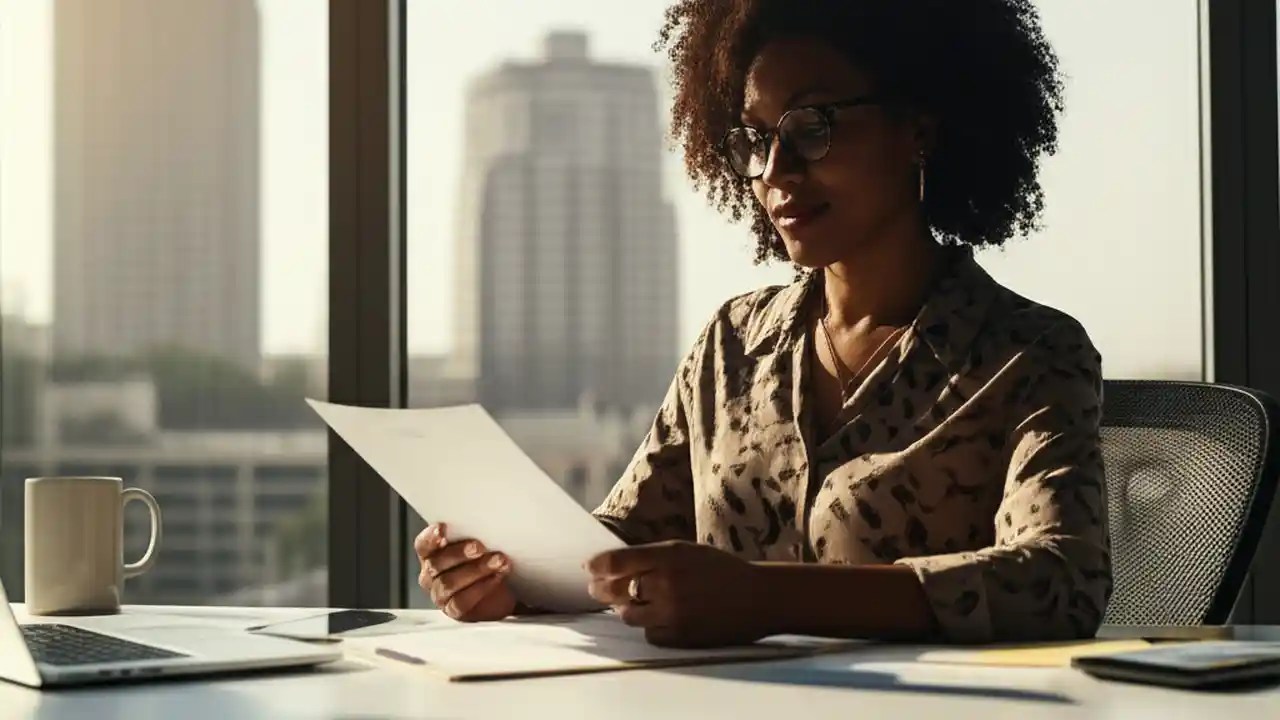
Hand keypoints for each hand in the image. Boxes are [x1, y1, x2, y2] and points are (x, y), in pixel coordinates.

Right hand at [414, 523, 516, 621]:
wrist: (501, 592)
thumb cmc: (485, 561)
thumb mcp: (480, 545)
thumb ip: (473, 534)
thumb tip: (488, 519)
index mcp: (432, 554)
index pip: (423, 545)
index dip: (430, 537)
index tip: (443, 529)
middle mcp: (431, 574)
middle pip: (436, 564)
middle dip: (459, 553)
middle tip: (479, 547)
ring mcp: (440, 594)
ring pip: (449, 583)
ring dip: (476, 570)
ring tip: (498, 561)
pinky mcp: (453, 610)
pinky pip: (461, 601)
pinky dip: (481, 588)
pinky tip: (496, 577)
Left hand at [585, 541, 768, 647]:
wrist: (757, 597)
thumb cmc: (721, 570)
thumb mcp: (686, 551)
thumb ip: (652, 557)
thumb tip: (614, 565)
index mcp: (668, 556)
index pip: (616, 562)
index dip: (597, 566)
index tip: (588, 568)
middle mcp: (666, 584)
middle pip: (615, 590)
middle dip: (601, 589)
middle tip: (596, 589)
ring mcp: (671, 612)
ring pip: (627, 614)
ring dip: (624, 608)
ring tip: (629, 603)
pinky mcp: (678, 635)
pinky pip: (649, 633)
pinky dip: (649, 625)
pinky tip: (657, 617)